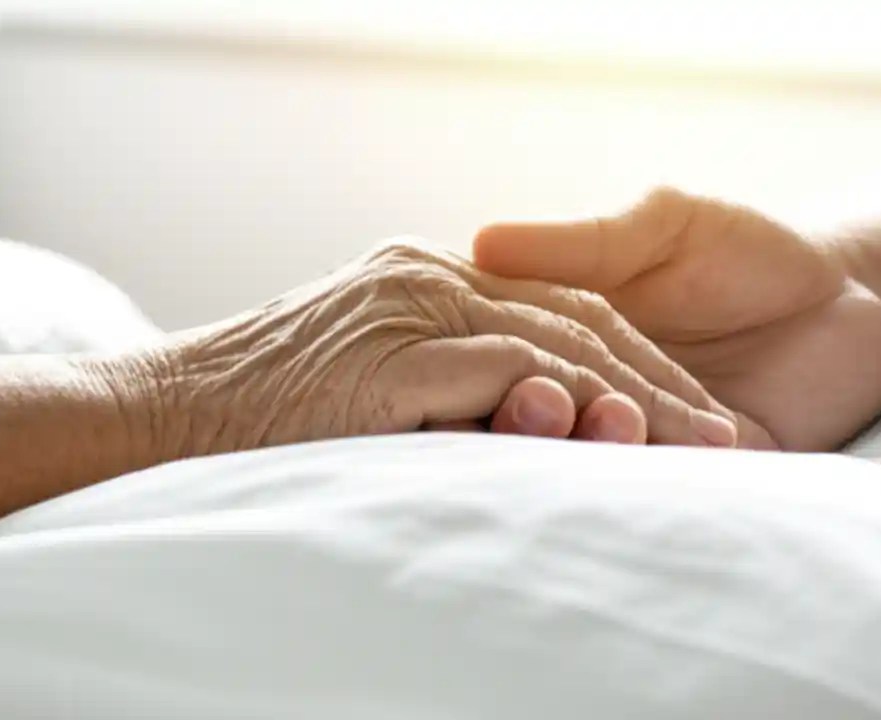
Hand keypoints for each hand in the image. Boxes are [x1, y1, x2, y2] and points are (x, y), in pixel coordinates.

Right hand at [140, 239, 736, 455]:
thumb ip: (429, 379)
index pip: (555, 311)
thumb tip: (507, 419)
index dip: (628, 362)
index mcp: (423, 276)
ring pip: (562, 342)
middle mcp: (428, 275)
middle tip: (720, 438)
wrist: (160, 415)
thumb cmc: (250, 416)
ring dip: (639, 397)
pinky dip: (577, 405)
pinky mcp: (399, 350)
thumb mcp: (357, 377)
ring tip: (704, 449)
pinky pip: (512, 370)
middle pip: (578, 320)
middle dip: (657, 381)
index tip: (679, 417)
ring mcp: (413, 306)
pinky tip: (624, 441)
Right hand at [474, 187, 880, 450]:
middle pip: (538, 421)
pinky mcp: (710, 472)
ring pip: (594, 459)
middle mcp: (601, 396)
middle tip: (537, 399)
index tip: (457, 360)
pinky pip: (668, 485)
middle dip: (527, 417)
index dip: (479, 365)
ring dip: (589, 446)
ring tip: (608, 417)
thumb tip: (480, 242)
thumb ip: (578, 242)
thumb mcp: (657, 226)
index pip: (506, 361)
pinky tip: (646, 451)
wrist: (855, 292)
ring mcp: (652, 439)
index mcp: (573, 340)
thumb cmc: (747, 248)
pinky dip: (650, 473)